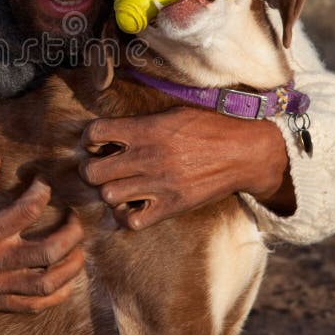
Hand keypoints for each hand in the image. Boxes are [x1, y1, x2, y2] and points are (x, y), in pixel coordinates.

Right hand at [0, 153, 84, 320]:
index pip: (26, 211)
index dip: (41, 191)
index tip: (40, 182)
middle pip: (49, 251)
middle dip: (71, 232)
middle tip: (72, 216)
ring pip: (49, 282)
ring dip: (71, 265)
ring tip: (77, 247)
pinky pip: (35, 305)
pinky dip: (57, 295)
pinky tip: (64, 279)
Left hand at [79, 106, 293, 229]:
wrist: (245, 152)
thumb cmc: (209, 127)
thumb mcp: (173, 113)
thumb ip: (141, 123)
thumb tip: (113, 131)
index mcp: (146, 130)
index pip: (95, 132)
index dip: (89, 138)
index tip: (97, 142)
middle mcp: (147, 157)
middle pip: (93, 171)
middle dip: (92, 169)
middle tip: (103, 168)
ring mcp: (159, 184)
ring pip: (108, 196)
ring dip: (109, 192)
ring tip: (119, 187)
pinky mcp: (172, 206)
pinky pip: (132, 221)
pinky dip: (127, 216)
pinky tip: (134, 205)